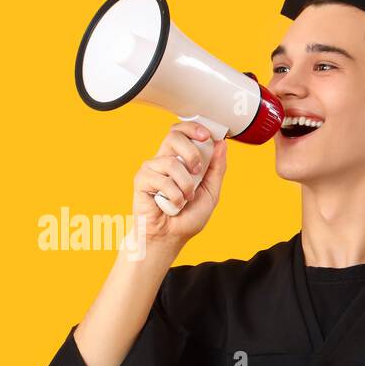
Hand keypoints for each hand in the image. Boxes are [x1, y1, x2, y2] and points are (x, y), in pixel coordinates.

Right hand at [131, 121, 226, 250]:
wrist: (170, 238)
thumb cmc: (187, 218)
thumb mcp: (211, 192)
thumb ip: (217, 169)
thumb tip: (222, 143)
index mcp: (180, 159)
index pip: (183, 132)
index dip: (193, 127)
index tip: (207, 135)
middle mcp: (165, 161)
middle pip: (174, 135)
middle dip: (191, 150)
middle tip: (197, 170)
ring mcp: (152, 169)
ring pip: (171, 161)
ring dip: (185, 184)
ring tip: (186, 198)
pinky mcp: (142, 180)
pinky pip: (160, 178)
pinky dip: (173, 195)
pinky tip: (172, 205)